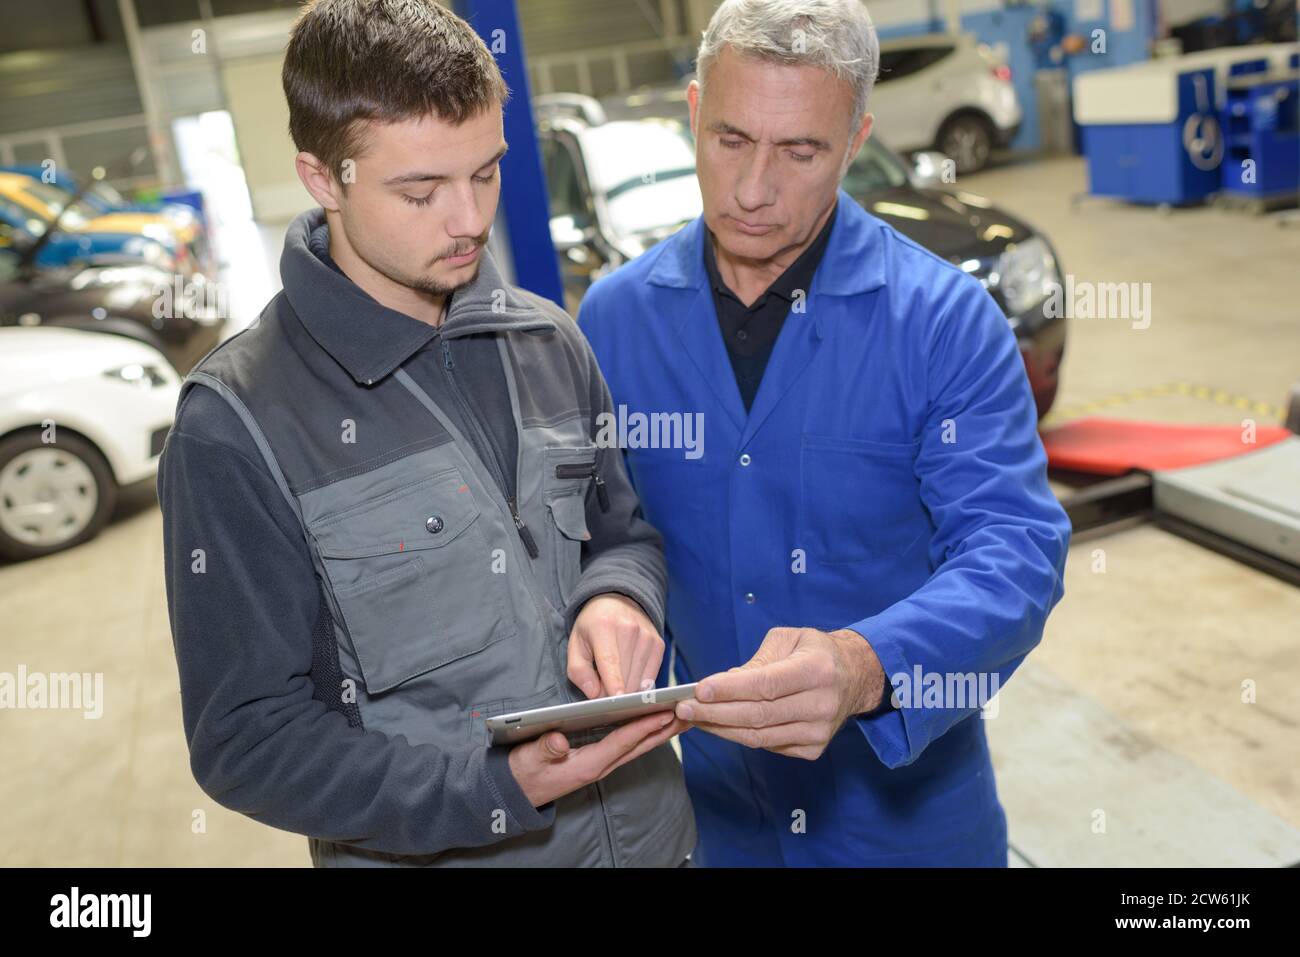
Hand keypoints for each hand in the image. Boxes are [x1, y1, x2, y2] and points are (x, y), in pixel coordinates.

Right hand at [508, 711, 689, 807]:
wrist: (518, 791)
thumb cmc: (525, 772)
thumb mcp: (529, 759)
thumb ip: (544, 750)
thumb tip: (558, 742)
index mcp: (587, 764)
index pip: (622, 743)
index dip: (643, 728)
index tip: (664, 714)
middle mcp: (600, 766)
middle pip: (639, 745)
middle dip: (664, 730)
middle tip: (689, 713)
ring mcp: (602, 764)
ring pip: (638, 746)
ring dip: (660, 732)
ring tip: (681, 716)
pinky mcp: (599, 760)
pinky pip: (629, 746)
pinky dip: (645, 734)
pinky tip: (655, 724)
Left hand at [567, 593, 663, 698]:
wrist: (617, 601)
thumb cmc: (593, 626)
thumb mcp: (576, 644)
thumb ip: (579, 671)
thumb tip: (594, 694)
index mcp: (603, 626)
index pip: (610, 660)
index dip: (614, 683)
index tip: (617, 701)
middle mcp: (629, 629)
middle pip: (625, 675)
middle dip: (613, 692)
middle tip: (601, 688)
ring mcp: (647, 636)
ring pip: (639, 680)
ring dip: (626, 689)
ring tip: (614, 678)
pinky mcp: (659, 644)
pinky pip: (650, 678)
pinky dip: (639, 684)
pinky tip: (629, 676)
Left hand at [675, 627, 885, 759]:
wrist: (855, 677)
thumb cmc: (815, 652)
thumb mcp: (789, 639)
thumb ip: (756, 661)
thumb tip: (722, 685)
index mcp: (816, 670)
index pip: (766, 685)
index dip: (730, 690)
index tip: (699, 690)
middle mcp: (821, 704)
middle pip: (759, 715)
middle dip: (715, 712)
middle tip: (684, 708)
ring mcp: (818, 731)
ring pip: (759, 737)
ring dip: (721, 728)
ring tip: (695, 718)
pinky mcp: (813, 749)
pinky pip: (768, 746)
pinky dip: (741, 735)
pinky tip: (721, 725)